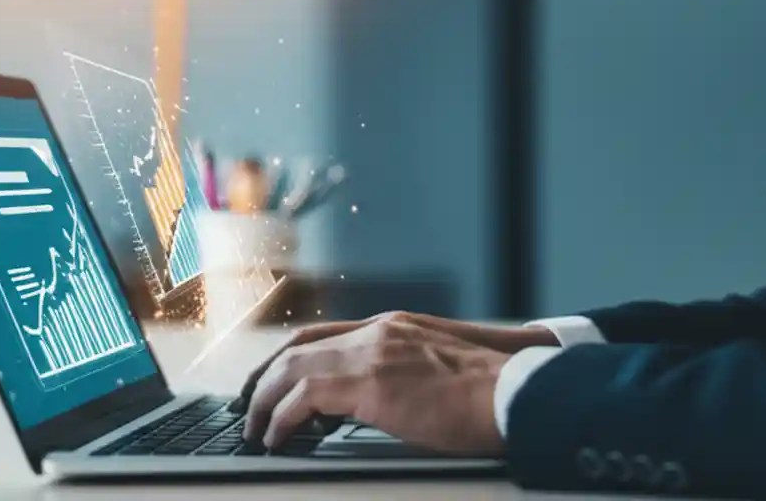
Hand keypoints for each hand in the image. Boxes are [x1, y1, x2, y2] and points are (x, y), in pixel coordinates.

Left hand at [242, 313, 511, 454]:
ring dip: (267, 402)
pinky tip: (278, 437)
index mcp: (392, 327)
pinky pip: (303, 398)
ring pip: (291, 370)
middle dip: (265, 380)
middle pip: (298, 349)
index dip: (288, 359)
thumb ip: (399, 372)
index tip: (271, 381)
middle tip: (251, 409)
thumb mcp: (435, 370)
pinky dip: (282, 418)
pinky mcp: (369, 383)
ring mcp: (371, 353)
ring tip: (258, 430)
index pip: (321, 335)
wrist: (514, 393)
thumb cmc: (488, 394)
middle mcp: (376, 332)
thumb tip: (373, 402)